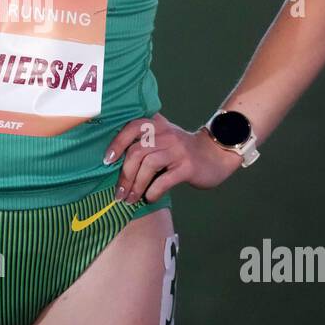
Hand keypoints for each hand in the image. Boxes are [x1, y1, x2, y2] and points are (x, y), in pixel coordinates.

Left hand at [103, 111, 242, 205]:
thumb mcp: (164, 137)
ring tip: (131, 199)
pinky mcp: (187, 166)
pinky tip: (149, 198)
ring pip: (149, 164)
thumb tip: (114, 163)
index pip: (132, 127)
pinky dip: (153, 191)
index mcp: (157, 125)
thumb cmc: (182, 151)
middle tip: (119, 193)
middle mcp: (167, 134)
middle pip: (137, 151)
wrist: (216, 154)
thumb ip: (144, 141)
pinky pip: (164, 179)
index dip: (117, 143)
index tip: (107, 161)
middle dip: (125, 175)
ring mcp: (178, 150)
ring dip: (136, 185)